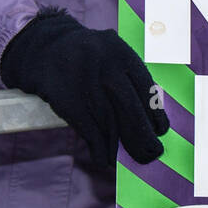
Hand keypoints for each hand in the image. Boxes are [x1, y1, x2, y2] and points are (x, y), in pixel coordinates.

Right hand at [0, 7, 167, 167]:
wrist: (46, 49)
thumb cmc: (89, 59)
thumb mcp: (112, 54)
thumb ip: (130, 78)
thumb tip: (151, 119)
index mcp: (122, 53)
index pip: (147, 88)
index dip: (156, 114)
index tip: (161, 131)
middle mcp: (106, 67)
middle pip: (131, 108)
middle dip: (144, 135)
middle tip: (152, 152)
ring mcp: (86, 84)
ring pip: (111, 122)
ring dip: (122, 145)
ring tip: (133, 158)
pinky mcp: (69, 101)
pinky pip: (89, 130)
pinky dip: (99, 148)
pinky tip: (104, 158)